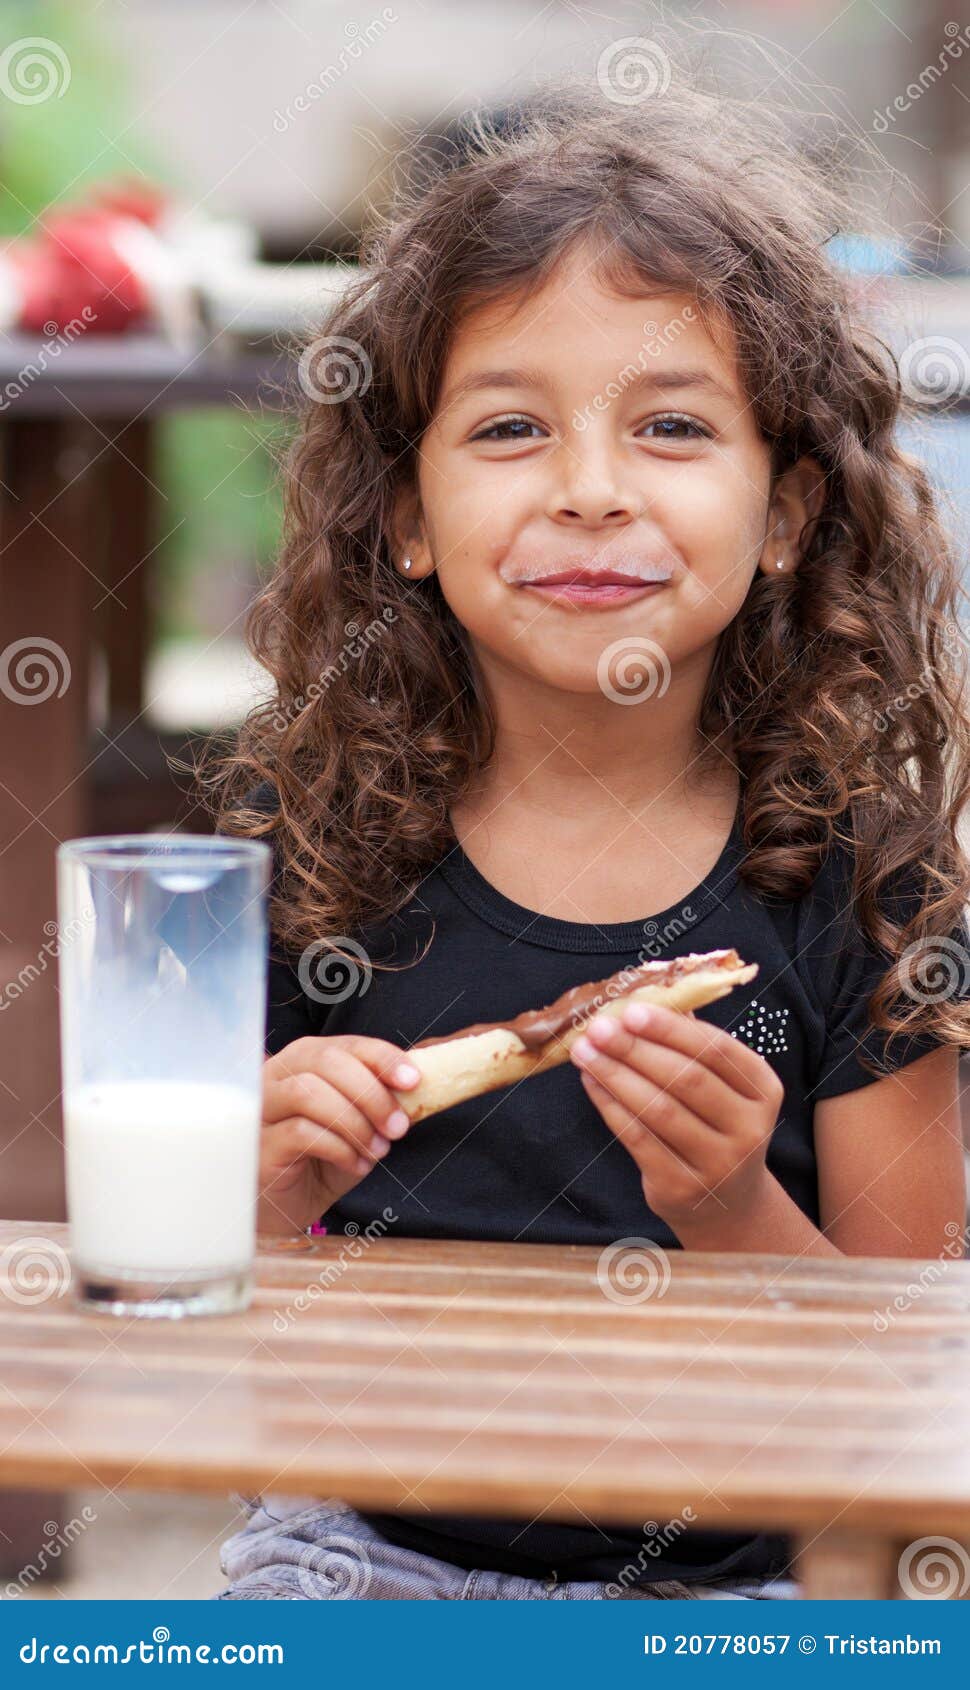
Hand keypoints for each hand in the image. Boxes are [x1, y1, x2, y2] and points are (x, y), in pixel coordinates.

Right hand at [259, 1035, 421, 1234]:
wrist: (290, 1203)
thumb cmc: (325, 1156)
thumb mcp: (361, 1121)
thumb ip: (381, 1097)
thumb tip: (421, 1081)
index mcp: (305, 1059)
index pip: (346, 1044)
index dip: (382, 1058)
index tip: (413, 1081)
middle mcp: (278, 1074)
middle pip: (326, 1062)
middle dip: (371, 1094)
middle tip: (399, 1127)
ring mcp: (262, 1108)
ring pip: (308, 1093)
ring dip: (355, 1122)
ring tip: (379, 1150)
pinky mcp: (259, 1144)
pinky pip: (301, 1132)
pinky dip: (339, 1149)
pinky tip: (356, 1166)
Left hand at [570, 999, 783, 1239]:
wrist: (728, 1205)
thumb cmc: (717, 1127)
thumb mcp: (724, 1087)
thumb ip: (694, 1045)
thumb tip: (650, 996)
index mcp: (763, 1090)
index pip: (716, 1050)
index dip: (671, 1029)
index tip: (632, 1010)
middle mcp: (749, 1128)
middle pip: (686, 1078)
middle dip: (636, 1049)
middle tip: (599, 1027)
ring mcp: (718, 1162)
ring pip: (659, 1109)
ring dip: (616, 1075)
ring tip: (585, 1051)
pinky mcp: (682, 1187)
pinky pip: (639, 1138)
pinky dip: (610, 1106)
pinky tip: (592, 1082)